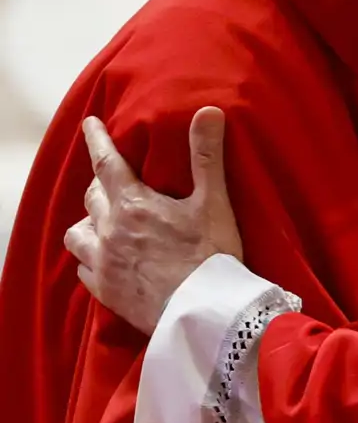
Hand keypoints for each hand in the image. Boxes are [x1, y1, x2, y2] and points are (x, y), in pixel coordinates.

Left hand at [63, 107, 243, 333]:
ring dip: (88, 220)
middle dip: (100, 181)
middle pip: (93, 196)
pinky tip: (103, 257)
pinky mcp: (106, 292)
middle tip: (111, 176)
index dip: (97, 140)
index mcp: (134, 205)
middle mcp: (110, 231)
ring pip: (78, 233)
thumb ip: (207, 155)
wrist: (202, 312)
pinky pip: (83, 268)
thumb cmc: (211, 254)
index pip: (107, 163)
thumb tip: (208, 110)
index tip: (89, 123)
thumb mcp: (214, 201)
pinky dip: (90, 256)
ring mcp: (104, 264)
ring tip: (102, 219)